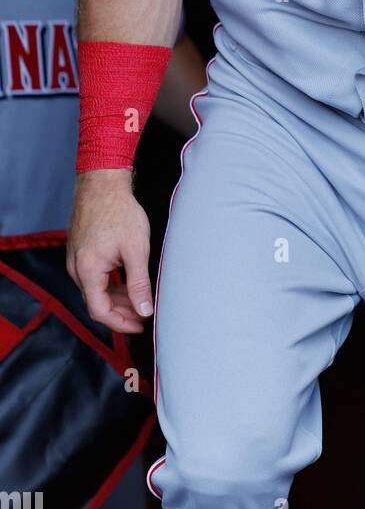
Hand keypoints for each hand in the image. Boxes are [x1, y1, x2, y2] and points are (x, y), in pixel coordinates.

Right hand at [66, 170, 152, 332]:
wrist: (102, 182)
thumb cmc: (119, 211)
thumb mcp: (136, 249)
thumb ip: (139, 284)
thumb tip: (144, 310)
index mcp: (88, 271)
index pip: (100, 311)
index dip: (120, 323)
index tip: (140, 325)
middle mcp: (76, 268)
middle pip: (96, 302)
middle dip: (121, 312)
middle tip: (143, 314)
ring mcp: (75, 259)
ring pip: (95, 290)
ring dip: (116, 298)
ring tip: (139, 299)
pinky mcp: (79, 251)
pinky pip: (93, 276)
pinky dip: (110, 284)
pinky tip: (126, 281)